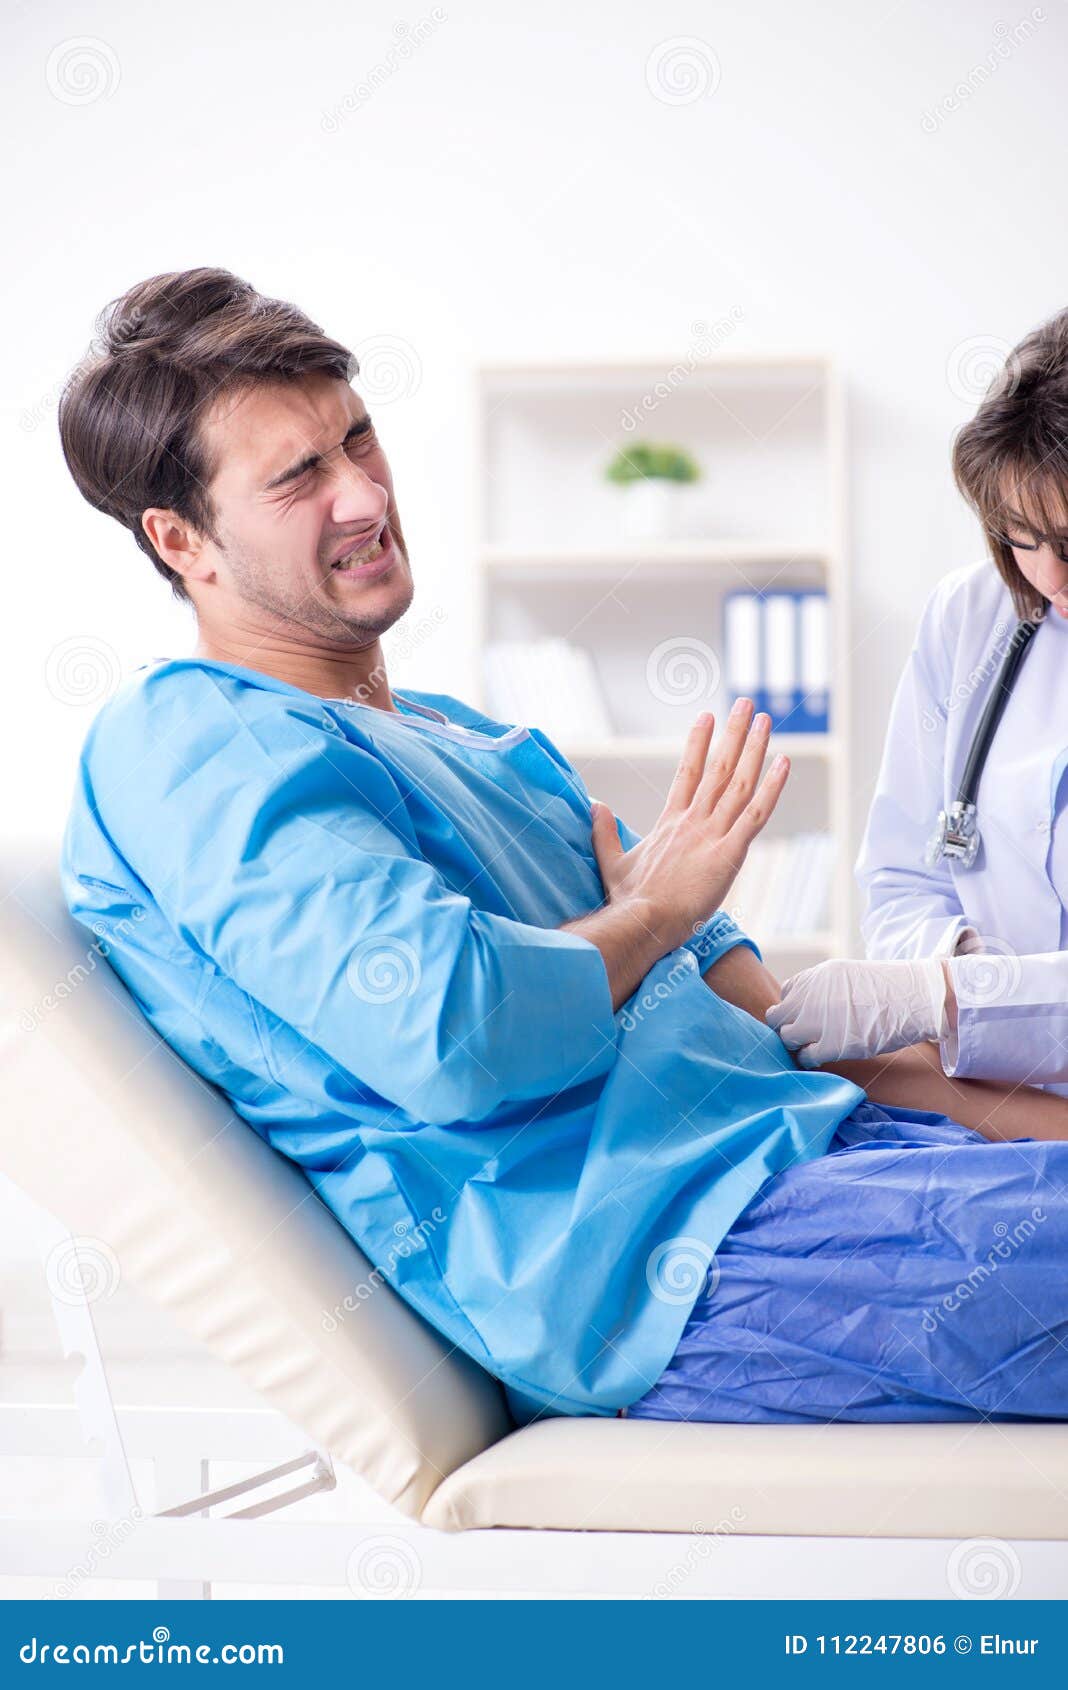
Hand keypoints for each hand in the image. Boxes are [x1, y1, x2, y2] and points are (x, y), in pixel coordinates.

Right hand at [590, 700, 788, 954]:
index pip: (688, 772)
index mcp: (670, 822)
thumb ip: (605, 832)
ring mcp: (712, 835)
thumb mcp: (612, 860)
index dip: (698, 743)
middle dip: (733, 733)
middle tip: (745, 704)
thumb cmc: (630, 900)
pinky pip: (756, 814)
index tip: (707, 716)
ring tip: (764, 719)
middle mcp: (693, 821)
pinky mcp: (729, 853)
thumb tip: (595, 805)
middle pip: (718, 768)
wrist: (643, 922)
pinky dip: (771, 788)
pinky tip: (783, 763)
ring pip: (739, 783)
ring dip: (754, 748)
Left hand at [765, 956, 948, 1066]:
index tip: (808, 1015)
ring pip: (786, 1037)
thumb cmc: (890, 988)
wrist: (916, 998)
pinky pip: (805, 1057)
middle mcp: (810, 997)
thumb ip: (824, 988)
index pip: (788, 993)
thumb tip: (809, 1005)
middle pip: (778, 1016)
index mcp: (816, 976)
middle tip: (803, 1035)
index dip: (796, 1007)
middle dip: (788, 1026)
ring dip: (797, 1043)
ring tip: (813, 1046)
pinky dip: (810, 1059)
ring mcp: (818, 1021)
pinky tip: (824, 1056)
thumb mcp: (848, 975)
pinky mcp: (831, 1045)